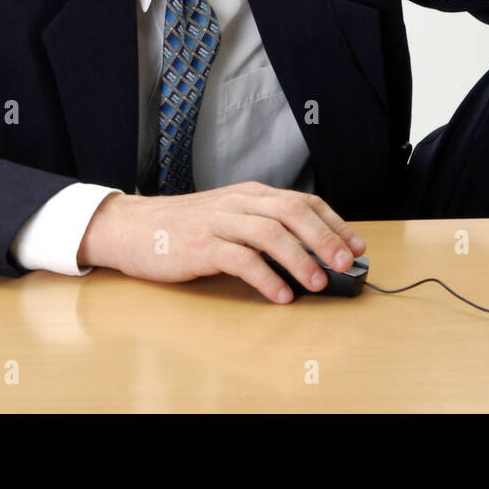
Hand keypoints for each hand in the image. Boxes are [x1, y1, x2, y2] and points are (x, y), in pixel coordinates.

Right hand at [76, 181, 366, 302]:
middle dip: (325, 238)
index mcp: (252, 194)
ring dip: (300, 259)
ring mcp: (219, 222)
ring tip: (318, 283)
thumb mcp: (230, 216)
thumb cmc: (185, 226)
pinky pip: (240, 260)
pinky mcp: (200, 246)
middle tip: (346, 263)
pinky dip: (265, 277)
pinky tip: (280, 294)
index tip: (357, 246)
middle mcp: (240, 203)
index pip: (303, 202)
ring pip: (270, 234)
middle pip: (293, 212)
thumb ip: (264, 226)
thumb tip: (311, 252)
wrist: (131, 227)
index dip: (334, 223)